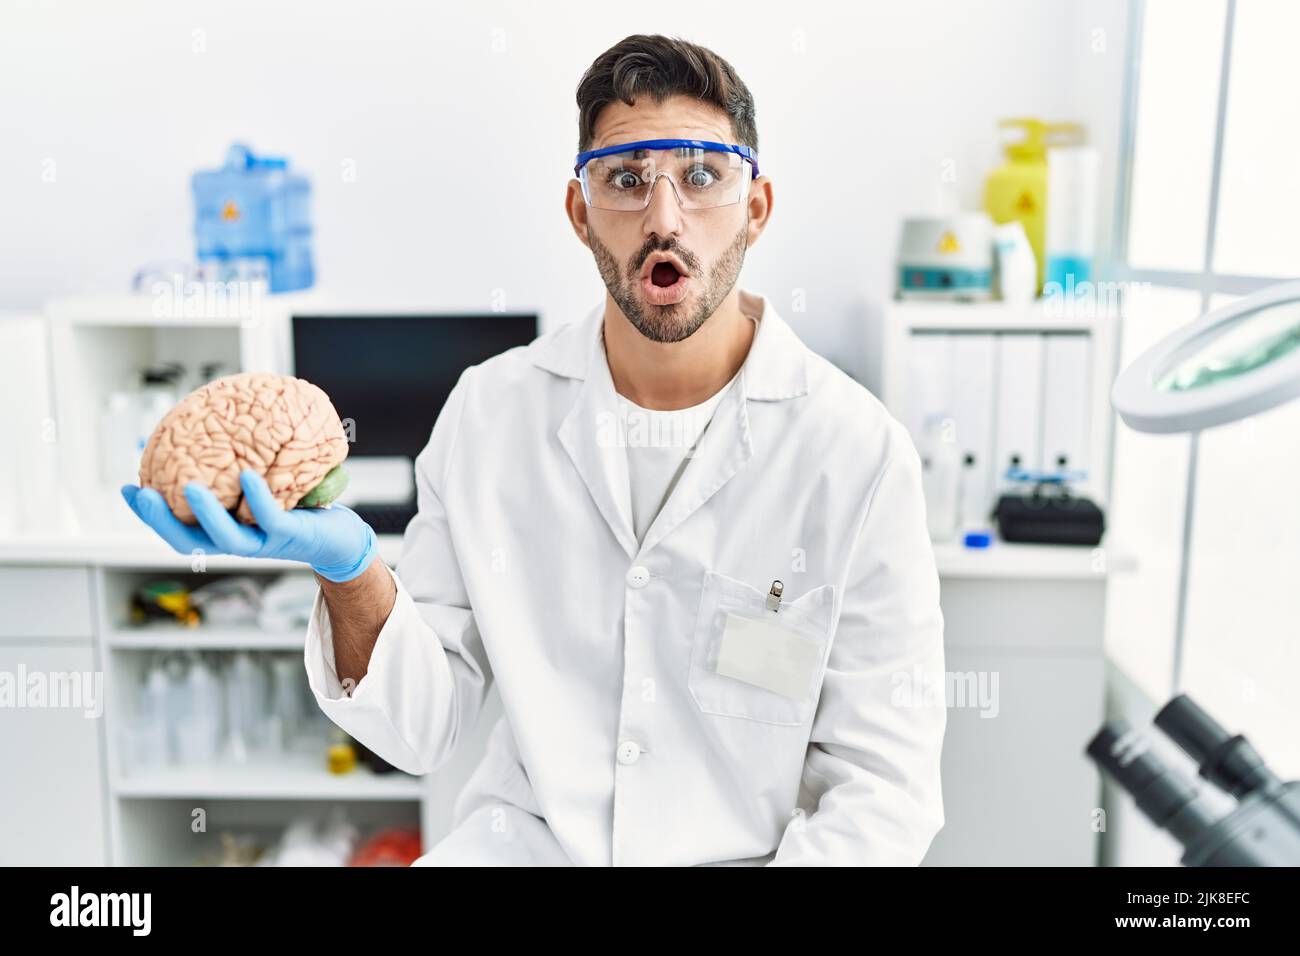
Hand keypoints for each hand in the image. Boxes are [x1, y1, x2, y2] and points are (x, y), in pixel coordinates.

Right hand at [121, 468, 377, 582]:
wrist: (336, 537)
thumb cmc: (293, 510)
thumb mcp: (258, 491)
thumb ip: (234, 472)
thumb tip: (213, 430)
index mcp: (222, 531)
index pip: (176, 529)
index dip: (149, 514)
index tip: (127, 489)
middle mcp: (235, 541)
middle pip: (186, 540)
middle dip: (159, 519)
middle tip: (138, 493)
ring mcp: (260, 541)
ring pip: (223, 536)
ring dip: (205, 514)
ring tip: (191, 488)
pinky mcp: (287, 535)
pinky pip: (268, 518)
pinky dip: (257, 498)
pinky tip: (248, 476)